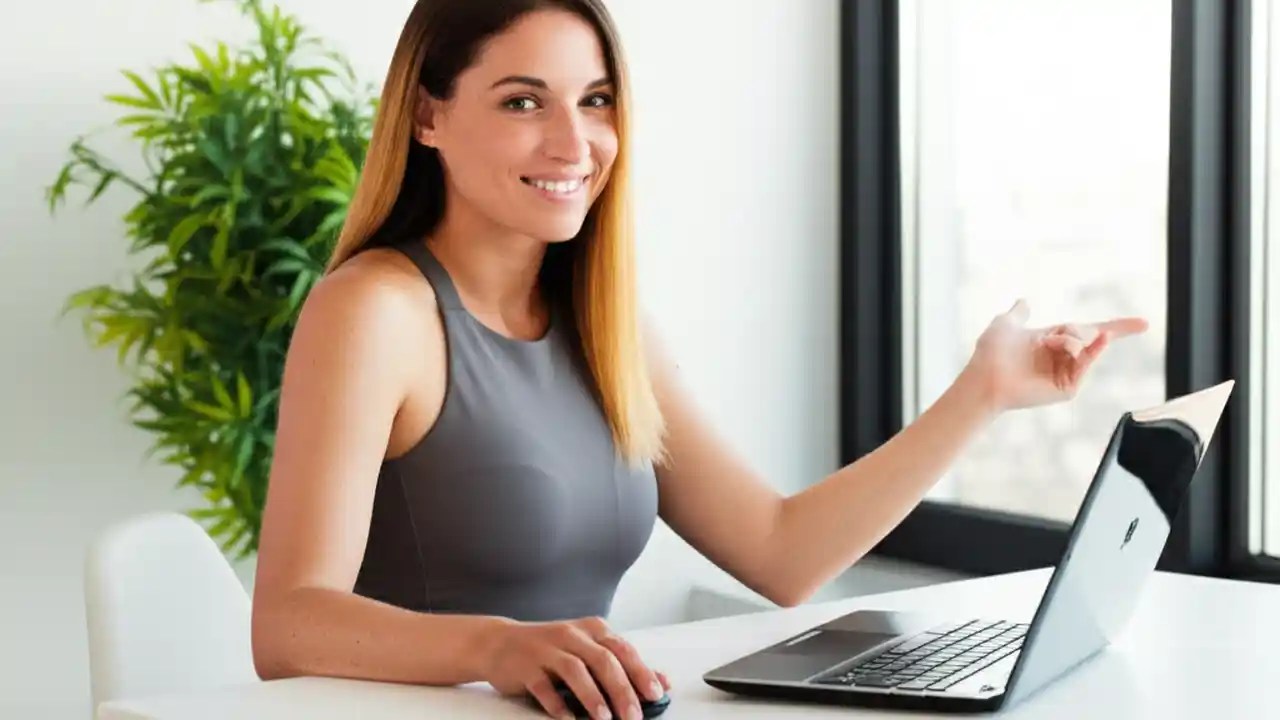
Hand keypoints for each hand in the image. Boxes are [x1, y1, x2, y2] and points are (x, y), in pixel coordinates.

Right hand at [476, 615, 670, 719]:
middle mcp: (571, 635)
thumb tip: (662, 681)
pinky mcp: (526, 665)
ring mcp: (547, 649)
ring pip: (575, 670)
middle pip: (604, 660)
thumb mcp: (589, 649)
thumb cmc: (552, 648)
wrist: (500, 642)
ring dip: (592, 696)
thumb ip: (623, 664)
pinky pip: (544, 686)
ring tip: (604, 718)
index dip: (641, 671)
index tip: (655, 694)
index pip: (623, 650)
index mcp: (592, 629)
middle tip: (633, 716)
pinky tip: (568, 718)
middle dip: (621, 690)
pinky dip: (557, 704)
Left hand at [963, 299, 1149, 411]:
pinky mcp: (1068, 389)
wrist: (985, 376)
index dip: (1118, 327)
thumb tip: (1023, 301)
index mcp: (1053, 341)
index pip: (1092, 331)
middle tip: (1047, 338)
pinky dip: (1079, 351)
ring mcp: (1067, 374)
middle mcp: (1063, 358)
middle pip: (1090, 333)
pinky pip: (1085, 363)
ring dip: (1068, 339)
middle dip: (1073, 330)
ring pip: (1087, 345)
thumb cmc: (990, 352)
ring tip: (1045, 345)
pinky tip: (1064, 346)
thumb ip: (1018, 313)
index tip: (1144, 324)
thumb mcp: (1006, 324)